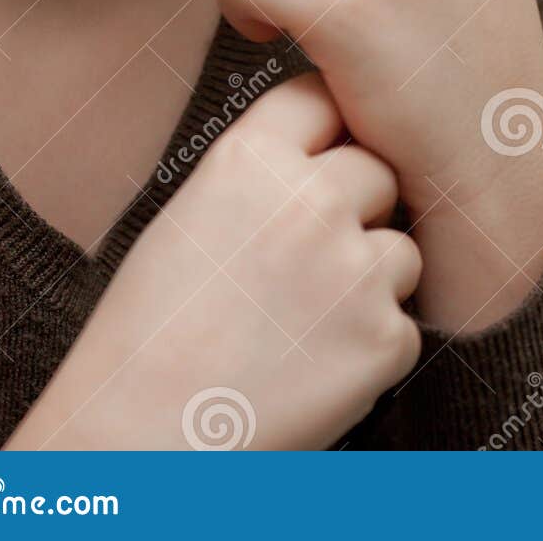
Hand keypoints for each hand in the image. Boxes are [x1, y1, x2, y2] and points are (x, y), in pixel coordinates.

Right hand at [5, 72, 421, 449]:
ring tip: (303, 322)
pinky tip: (313, 368)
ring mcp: (353, 268)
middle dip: (358, 207)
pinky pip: (403, 325)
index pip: (322, 99)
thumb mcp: (192, 214)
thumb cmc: (151, 333)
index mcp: (250, 159)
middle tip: (309, 259)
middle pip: (376, 169)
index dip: (328, 128)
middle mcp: (310, 200)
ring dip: (371, 279)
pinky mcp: (383, 338)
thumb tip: (326, 147)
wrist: (139, 442)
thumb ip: (262, 172)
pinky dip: (373, 349)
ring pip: (401, 248)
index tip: (324, 153)